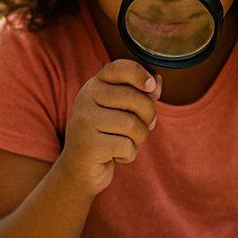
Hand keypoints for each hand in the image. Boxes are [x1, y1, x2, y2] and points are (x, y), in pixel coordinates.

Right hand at [54, 60, 160, 195]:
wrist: (79, 169)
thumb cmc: (106, 136)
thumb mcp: (120, 112)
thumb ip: (139, 96)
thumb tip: (157, 82)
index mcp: (94, 86)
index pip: (118, 68)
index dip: (139, 74)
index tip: (151, 86)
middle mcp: (86, 99)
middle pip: (133, 98)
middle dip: (149, 116)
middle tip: (146, 127)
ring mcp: (84, 121)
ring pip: (132, 124)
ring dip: (140, 139)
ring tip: (129, 143)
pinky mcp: (88, 145)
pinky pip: (126, 147)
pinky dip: (129, 156)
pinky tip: (117, 157)